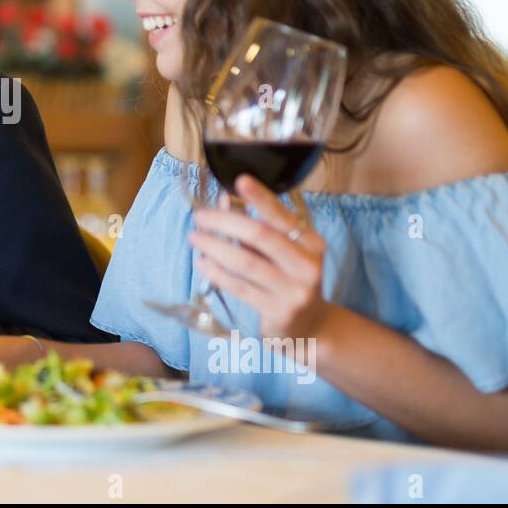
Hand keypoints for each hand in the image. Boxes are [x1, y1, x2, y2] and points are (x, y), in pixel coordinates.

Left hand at [189, 174, 331, 340]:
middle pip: (260, 235)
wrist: (309, 327)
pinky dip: (217, 273)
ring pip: (246, 263)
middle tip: (200, 216)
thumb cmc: (288, 279)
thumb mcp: (281, 252)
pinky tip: (203, 262)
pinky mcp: (278, 312)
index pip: (282, 216)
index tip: (239, 181)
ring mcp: (295, 291)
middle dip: (225, 221)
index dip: (260, 197)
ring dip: (215, 247)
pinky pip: (240, 287)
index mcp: (312, 243)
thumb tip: (222, 200)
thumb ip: (256, 228)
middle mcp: (307, 265)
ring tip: (195, 237)